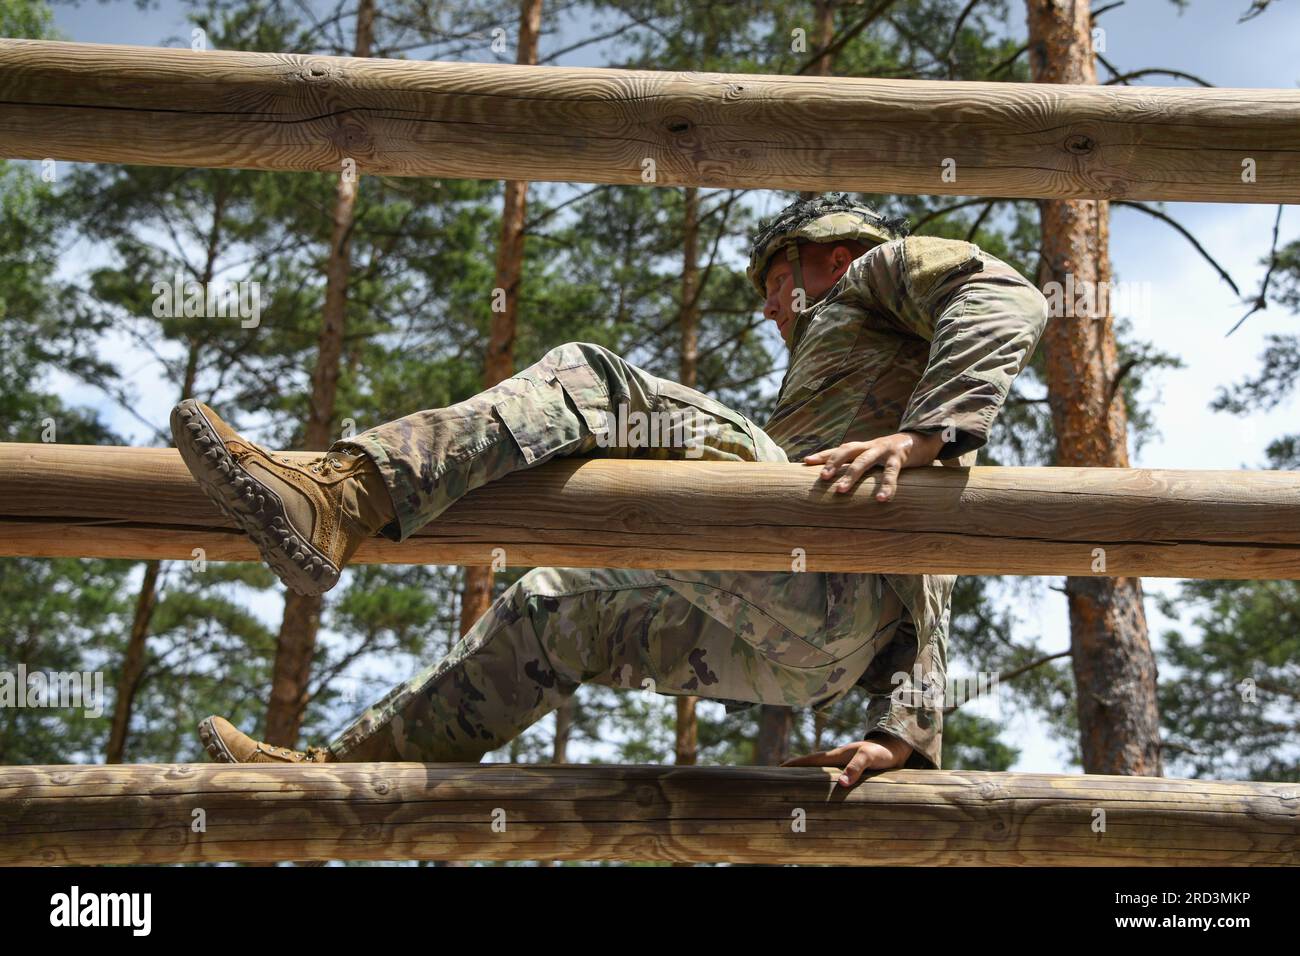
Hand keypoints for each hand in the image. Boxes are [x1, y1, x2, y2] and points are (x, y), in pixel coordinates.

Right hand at [780, 736, 912, 786]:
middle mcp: (836, 762)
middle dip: (794, 774)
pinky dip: (822, 789)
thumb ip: (856, 768)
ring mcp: (842, 768)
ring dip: (808, 783)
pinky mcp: (851, 776)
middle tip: (778, 785)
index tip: (777, 769)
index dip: (793, 764)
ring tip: (794, 795)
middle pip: (810, 769)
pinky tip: (821, 798)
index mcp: (835, 756)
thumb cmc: (882, 753)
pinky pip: (831, 783)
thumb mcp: (869, 758)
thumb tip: (841, 784)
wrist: (896, 750)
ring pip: (820, 777)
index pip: (809, 761)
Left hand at [804, 430, 944, 501]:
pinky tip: (881, 499)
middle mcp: (870, 446)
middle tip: (822, 478)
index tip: (806, 462)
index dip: (823, 455)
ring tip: (841, 491)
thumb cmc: (892, 454)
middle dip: (832, 463)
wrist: (921, 440)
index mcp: (862, 447)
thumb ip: (861, 466)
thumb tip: (841, 484)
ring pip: (864, 461)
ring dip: (851, 475)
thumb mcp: (875, 457)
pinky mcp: (900, 458)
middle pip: (847, 451)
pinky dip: (886, 486)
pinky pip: (891, 473)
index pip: (839, 449)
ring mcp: (884, 450)